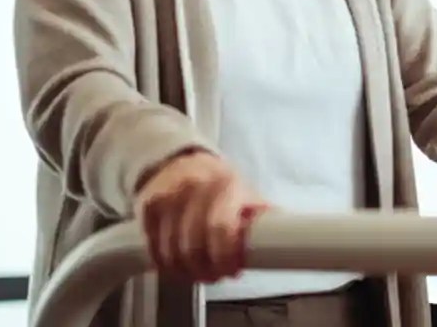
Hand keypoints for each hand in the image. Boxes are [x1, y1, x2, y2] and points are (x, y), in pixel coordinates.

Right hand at [133, 150, 268, 282]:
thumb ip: (260, 216)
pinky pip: (153, 247)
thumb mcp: (244, 192)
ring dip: (185, 271)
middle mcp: (195, 186)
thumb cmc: (218, 184)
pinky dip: (165, 263)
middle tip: (214, 276)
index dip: (224, 256)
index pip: (221, 228)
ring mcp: (168, 195)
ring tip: (196, 273)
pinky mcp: (147, 205)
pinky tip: (177, 264)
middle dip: (205, 269)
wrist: (179, 161)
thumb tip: (288, 237)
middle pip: (194, 245)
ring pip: (171, 250)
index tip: (230, 271)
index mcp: (226, 183)